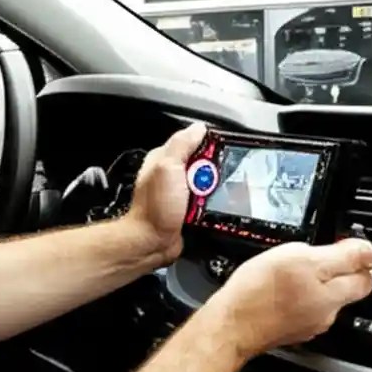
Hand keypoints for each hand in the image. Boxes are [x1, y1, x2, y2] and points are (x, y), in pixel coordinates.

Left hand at [126, 122, 207, 263]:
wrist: (152, 243)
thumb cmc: (155, 208)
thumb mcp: (168, 167)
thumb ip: (181, 144)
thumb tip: (199, 128)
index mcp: (164, 158)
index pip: (192, 141)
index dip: (208, 145)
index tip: (220, 153)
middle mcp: (171, 174)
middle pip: (203, 163)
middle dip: (213, 170)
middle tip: (212, 180)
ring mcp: (180, 193)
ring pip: (207, 183)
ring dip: (214, 189)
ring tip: (213, 196)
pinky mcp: (188, 209)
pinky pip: (207, 201)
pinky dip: (212, 204)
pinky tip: (213, 207)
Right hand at [209, 238, 371, 358]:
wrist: (229, 325)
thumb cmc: (258, 292)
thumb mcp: (301, 257)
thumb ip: (340, 255)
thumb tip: (366, 251)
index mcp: (334, 296)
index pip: (366, 276)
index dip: (358, 256)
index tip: (343, 244)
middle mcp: (326, 314)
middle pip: (346, 287)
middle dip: (336, 268)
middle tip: (314, 255)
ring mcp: (309, 325)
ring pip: (323, 296)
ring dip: (314, 282)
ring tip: (290, 270)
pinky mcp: (291, 330)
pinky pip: (303, 306)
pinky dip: (297, 295)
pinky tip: (279, 287)